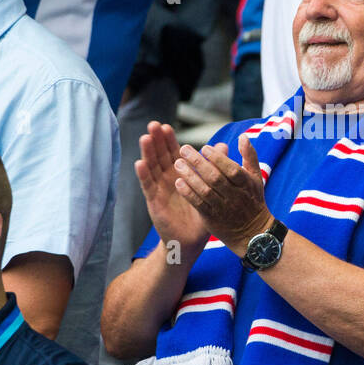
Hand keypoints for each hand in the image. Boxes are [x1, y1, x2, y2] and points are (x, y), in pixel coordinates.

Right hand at [135, 122, 208, 257]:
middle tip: (154, 125)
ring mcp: (159, 189)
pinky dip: (143, 175)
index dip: (169, 140)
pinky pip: (148, 186)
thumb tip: (223, 145)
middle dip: (156, 141)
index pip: (173, 153)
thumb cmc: (200, 213)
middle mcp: (167, 179)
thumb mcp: (209, 188)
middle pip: (160, 156)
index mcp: (180, 174)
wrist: (191, 239)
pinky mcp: (154, 201)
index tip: (166, 126)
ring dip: (148, 153)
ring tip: (145, 138)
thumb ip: (215, 166)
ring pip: (152, 167)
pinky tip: (140, 163)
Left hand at [173, 134, 272, 252]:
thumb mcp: (256, 177)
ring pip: (205, 191)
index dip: (218, 158)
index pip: (231, 169)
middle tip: (183, 149)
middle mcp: (235, 196)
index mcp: (246, 184)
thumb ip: (249, 156)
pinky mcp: (212, 219)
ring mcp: (223, 208)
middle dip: (198, 163)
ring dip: (190, 177)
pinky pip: (198, 204)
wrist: (252, 233)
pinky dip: (188, 193)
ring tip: (177, 164)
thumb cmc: (252, 200)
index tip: (205, 148)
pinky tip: (178, 183)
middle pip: (215, 178)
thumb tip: (243, 136)